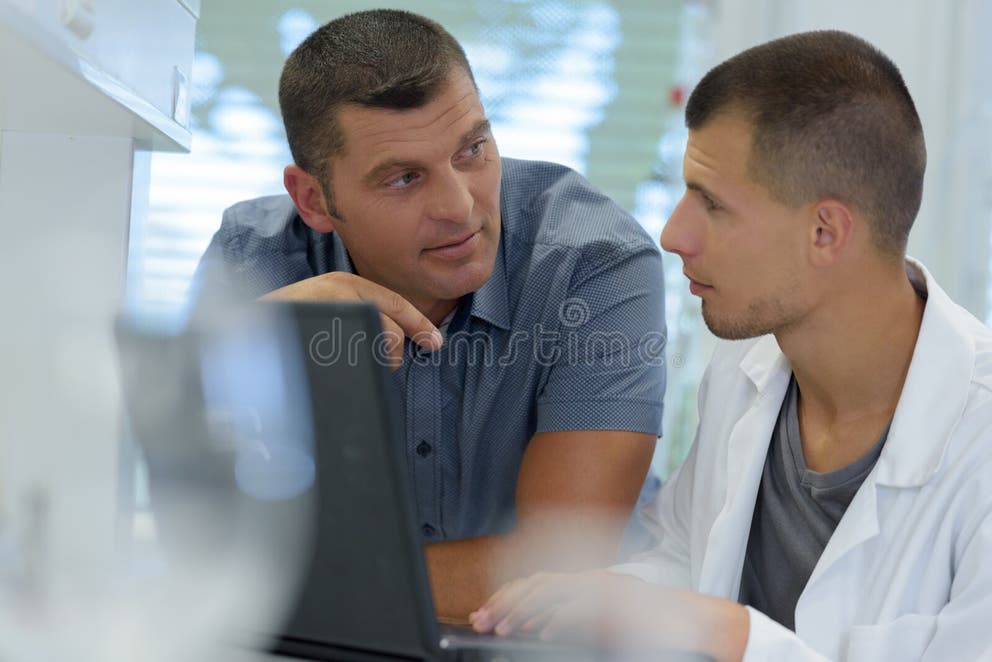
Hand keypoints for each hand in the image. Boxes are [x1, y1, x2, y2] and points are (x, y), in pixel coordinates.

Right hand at [261, 272, 441, 367]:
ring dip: (375, 363)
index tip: (435, 342)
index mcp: (343, 284)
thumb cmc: (283, 331)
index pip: (394, 303)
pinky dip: (358, 365)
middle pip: (390, 329)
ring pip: (378, 344)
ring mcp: (330, 310)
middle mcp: (339, 290)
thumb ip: (353, 318)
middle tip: (385, 366)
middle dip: (393, 354)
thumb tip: (390, 340)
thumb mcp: (323, 312)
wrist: (239, 336)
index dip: (419, 323)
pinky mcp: (322, 330)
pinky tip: (342, 369)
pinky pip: (357, 356)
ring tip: (346, 366)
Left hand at [469, 570, 748, 661]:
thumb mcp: (603, 624)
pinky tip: (540, 632)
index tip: (484, 613)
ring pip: (552, 591)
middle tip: (481, 620)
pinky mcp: (617, 603)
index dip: (508, 596)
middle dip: (506, 601)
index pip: (538, 583)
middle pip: (538, 583)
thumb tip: (538, 628)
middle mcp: (591, 580)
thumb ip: (572, 621)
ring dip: (523, 609)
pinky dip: (557, 619)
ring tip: (502, 627)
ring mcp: (604, 589)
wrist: (691, 623)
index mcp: (586, 583)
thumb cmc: (648, 628)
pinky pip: (580, 608)